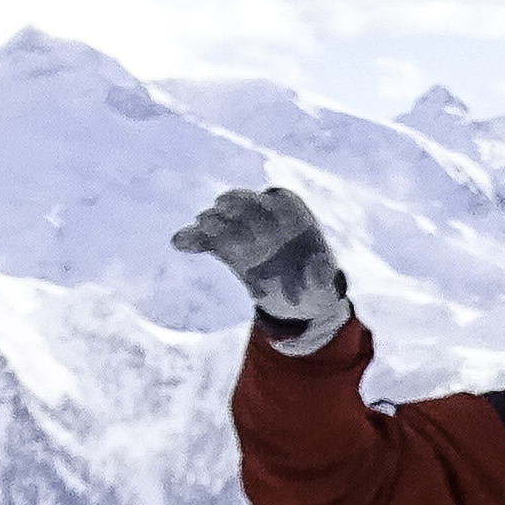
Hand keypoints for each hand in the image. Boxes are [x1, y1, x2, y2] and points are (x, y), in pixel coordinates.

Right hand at [172, 184, 353, 351]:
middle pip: (247, 203)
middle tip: (221, 214)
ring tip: (201, 229)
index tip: (262, 219)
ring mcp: (244, 230)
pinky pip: (206, 239)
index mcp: (296, 217)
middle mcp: (267, 217)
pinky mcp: (226, 247)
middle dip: (234, 206)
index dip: (270, 207)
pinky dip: (193, 238)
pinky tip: (179, 243)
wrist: (298, 303)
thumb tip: (315, 266)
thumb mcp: (324, 289)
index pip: (281, 202)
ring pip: (223, 217)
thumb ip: (321, 277)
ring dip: (211, 221)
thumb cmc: (315, 290)